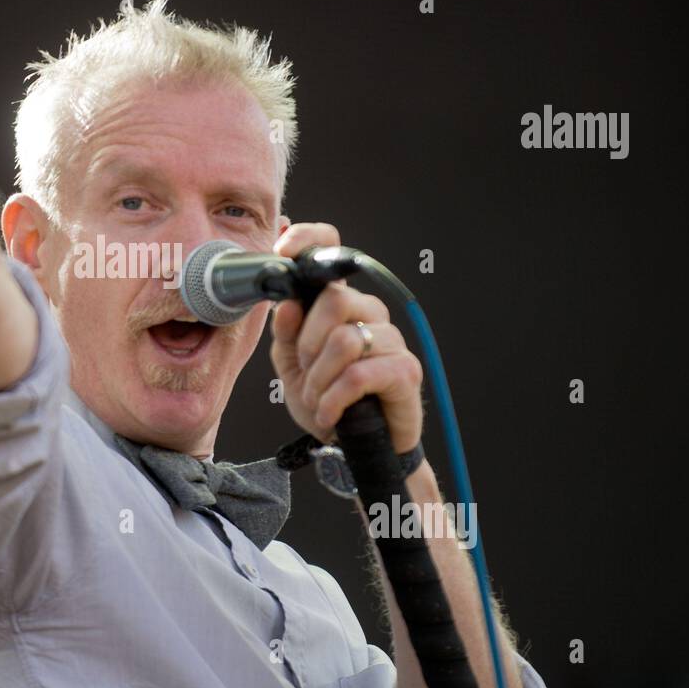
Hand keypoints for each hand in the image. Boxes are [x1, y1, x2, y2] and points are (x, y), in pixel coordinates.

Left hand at [269, 223, 423, 452]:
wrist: (353, 447)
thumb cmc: (326, 399)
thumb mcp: (291, 366)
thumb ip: (285, 333)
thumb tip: (285, 304)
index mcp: (341, 303)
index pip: (333, 251)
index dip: (309, 240)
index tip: (283, 250)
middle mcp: (370, 312)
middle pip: (334, 301)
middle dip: (307, 344)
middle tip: (305, 371)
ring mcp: (391, 339)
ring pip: (344, 341)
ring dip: (318, 379)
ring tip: (317, 398)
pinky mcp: (405, 370)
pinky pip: (357, 376)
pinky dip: (332, 399)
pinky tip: (330, 414)